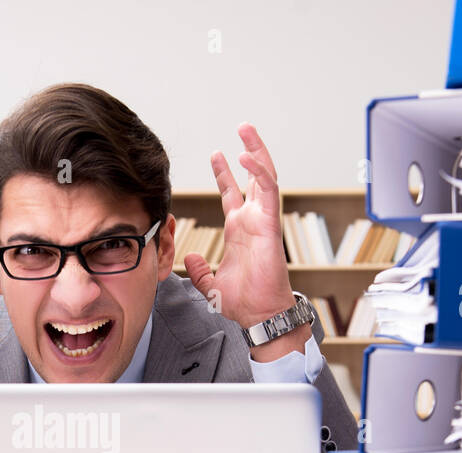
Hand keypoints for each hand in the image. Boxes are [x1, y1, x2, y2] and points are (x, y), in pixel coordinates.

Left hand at [184, 123, 306, 360]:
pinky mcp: (271, 225)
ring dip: (257, 151)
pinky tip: (247, 157)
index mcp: (240, 230)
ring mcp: (263, 221)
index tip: (217, 154)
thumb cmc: (244, 303)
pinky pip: (268, 192)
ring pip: (264, 177)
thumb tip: (190, 257)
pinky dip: (259, 172)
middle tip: (241, 127)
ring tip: (246, 130)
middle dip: (248, 151)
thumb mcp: (210, 284)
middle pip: (253, 177)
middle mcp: (253, 221)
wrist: (259, 315)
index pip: (232, 194)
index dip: (224, 174)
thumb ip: (200, 270)